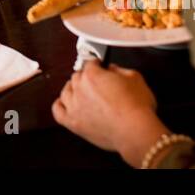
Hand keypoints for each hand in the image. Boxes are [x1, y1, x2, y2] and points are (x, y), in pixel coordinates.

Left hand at [51, 62, 167, 166]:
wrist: (135, 131)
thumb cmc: (136, 107)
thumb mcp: (134, 77)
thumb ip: (119, 69)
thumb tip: (112, 69)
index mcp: (92, 75)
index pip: (90, 63)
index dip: (97, 65)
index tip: (100, 67)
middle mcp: (79, 88)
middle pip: (77, 77)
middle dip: (86, 77)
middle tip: (96, 83)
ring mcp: (74, 106)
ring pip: (65, 92)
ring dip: (73, 90)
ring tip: (82, 93)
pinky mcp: (73, 123)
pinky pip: (57, 111)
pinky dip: (60, 106)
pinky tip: (66, 105)